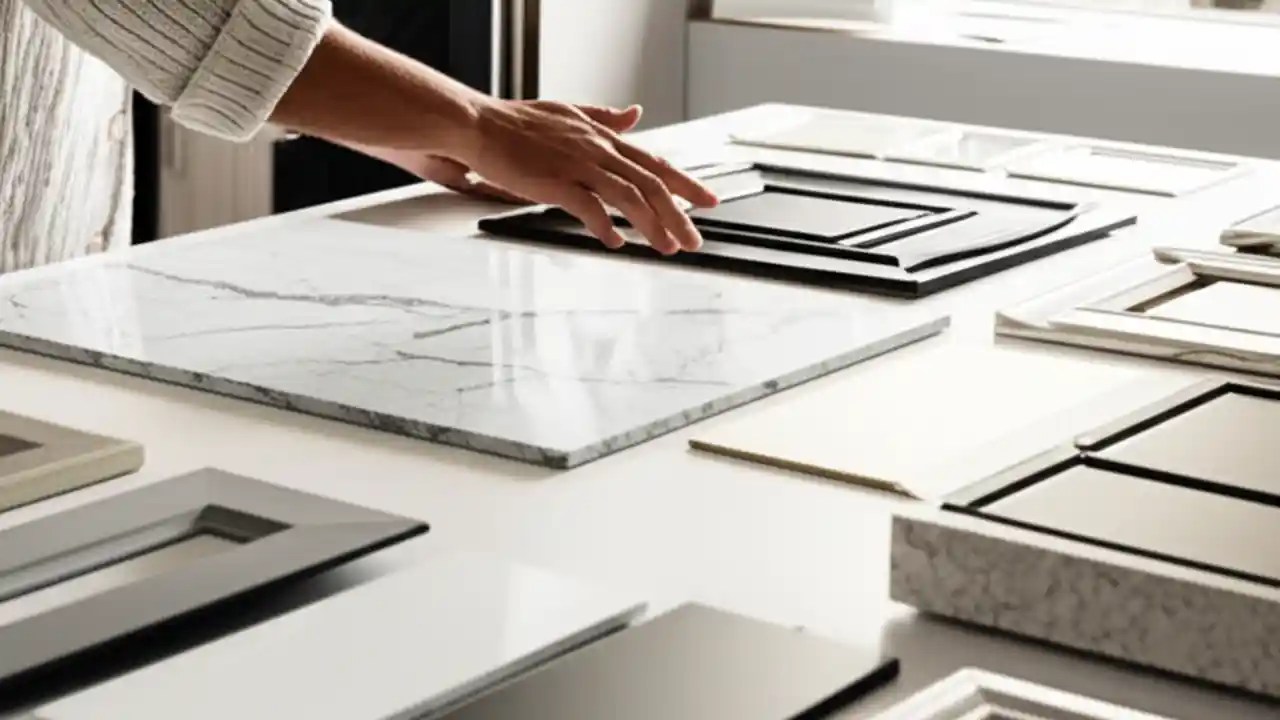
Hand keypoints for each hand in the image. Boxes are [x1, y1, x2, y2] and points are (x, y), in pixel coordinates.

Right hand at [452, 99, 718, 254]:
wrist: (478, 124)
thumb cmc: (516, 123)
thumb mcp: (569, 112)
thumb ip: (605, 116)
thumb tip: (634, 113)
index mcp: (602, 136)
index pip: (655, 162)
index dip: (686, 183)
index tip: (708, 200)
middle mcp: (597, 148)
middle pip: (650, 182)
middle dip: (679, 213)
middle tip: (695, 240)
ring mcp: (578, 164)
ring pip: (629, 195)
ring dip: (652, 224)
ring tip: (667, 247)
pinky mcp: (555, 180)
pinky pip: (588, 206)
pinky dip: (605, 225)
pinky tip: (616, 242)